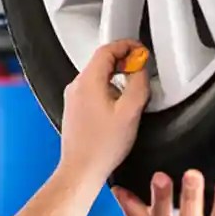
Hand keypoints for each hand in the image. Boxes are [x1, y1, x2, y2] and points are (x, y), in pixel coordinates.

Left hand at [57, 40, 151, 183]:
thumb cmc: (102, 146)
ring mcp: (73, 98)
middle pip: (101, 61)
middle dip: (123, 60)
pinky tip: (119, 105)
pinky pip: (92, 89)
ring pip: (97, 75)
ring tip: (132, 89)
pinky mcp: (74, 109)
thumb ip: (138, 84)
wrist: (82, 169)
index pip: (107, 49)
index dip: (126, 46)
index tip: (140, 50)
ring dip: (116, 76)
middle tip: (140, 67)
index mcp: (88, 82)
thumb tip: (141, 69)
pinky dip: (108, 88)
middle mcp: (76, 86)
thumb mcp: (130, 112)